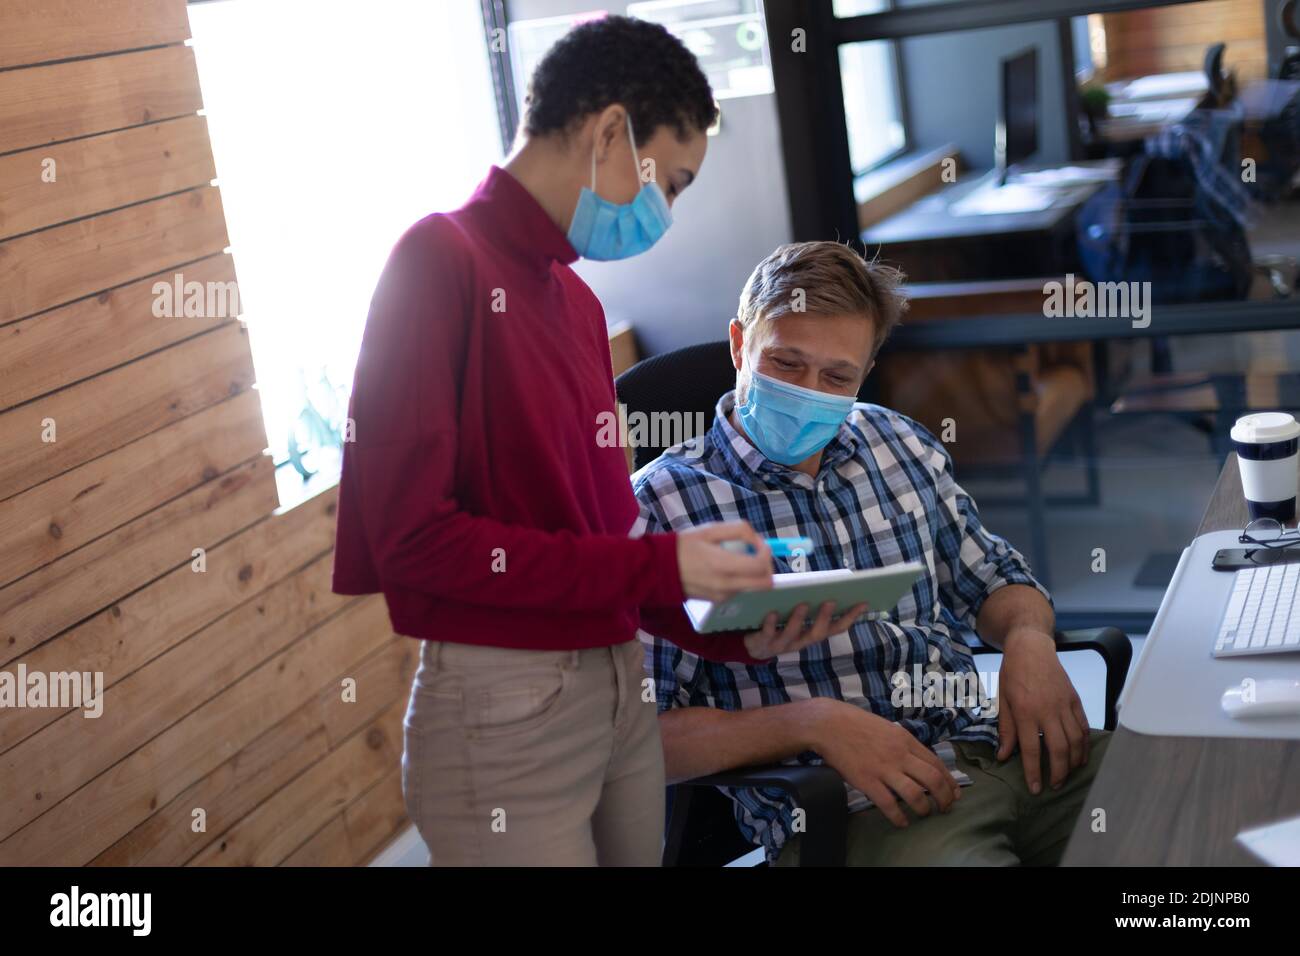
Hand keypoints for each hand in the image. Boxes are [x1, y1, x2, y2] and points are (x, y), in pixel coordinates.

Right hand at [676, 522, 771, 602]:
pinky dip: (743, 581)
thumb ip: (738, 530)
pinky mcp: (718, 601)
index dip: (767, 553)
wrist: (659, 569)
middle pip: (764, 583)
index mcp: (724, 565)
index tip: (759, 545)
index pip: (761, 566)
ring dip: (755, 574)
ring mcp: (723, 596)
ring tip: (741, 560)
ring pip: (754, 588)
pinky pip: (740, 591)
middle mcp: (726, 585)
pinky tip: (729, 569)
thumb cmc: (684, 546)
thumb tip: (757, 540)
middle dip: (766, 567)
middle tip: (757, 555)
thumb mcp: (710, 530)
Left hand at [743, 601, 868, 659]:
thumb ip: (807, 602)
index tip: (863, 602)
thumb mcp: (793, 613)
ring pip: (792, 635)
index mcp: (810, 633)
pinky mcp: (762, 644)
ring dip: (799, 620)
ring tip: (803, 604)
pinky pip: (767, 634)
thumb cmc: (776, 623)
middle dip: (825, 618)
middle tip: (831, 601)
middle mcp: (799, 642)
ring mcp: (780, 645)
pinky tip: (773, 613)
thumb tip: (821, 581)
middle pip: (816, 634)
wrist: (748, 644)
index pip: (835, 628)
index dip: (850, 617)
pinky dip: (770, 624)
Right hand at [812, 700, 960, 826]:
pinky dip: (899, 817)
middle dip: (944, 798)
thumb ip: (903, 744)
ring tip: (924, 814)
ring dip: (924, 809)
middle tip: (945, 808)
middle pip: (933, 780)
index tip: (955, 793)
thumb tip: (917, 760)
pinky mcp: (867, 781)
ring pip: (915, 794)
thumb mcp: (887, 728)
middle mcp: (900, 755)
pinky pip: (888, 804)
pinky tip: (902, 822)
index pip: (936, 763)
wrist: (829, 724)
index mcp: (906, 740)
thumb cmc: (856, 723)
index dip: (949, 781)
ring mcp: (884, 768)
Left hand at [994, 628, 1089, 793]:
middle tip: (1055, 785)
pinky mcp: (1075, 700)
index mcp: (1025, 712)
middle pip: (1059, 749)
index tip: (1036, 789)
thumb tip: (1004, 756)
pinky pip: (1083, 727)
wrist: (1031, 648)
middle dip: (1059, 772)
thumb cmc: (1012, 674)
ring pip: (1076, 741)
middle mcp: (1047, 711)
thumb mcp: (1002, 701)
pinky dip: (1085, 744)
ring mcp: (1064, 705)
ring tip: (1069, 774)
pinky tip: (1081, 755)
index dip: (1034, 772)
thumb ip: (1006, 730)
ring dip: (1074, 762)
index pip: (1032, 750)